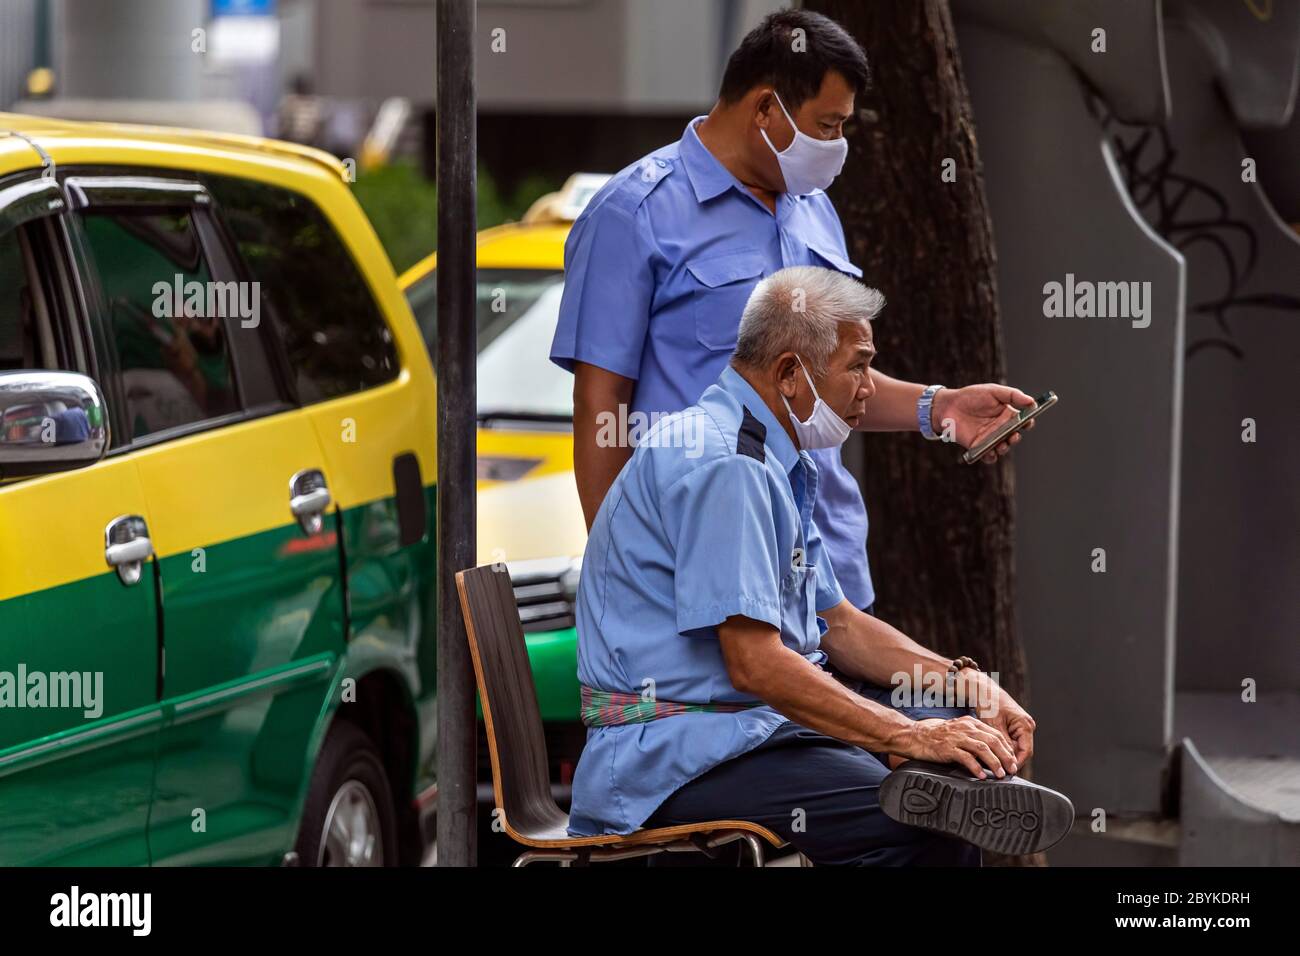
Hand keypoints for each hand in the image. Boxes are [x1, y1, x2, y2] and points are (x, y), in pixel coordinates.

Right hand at [902, 714, 1018, 778]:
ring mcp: (957, 737)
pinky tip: (980, 775)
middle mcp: (965, 728)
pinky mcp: (947, 748)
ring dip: (994, 762)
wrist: (914, 735)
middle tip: (1012, 769)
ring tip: (1000, 774)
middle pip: (993, 741)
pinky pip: (965, 758)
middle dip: (1005, 756)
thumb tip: (990, 753)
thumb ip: (973, 738)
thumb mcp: (958, 731)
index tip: (1012, 760)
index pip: (995, 734)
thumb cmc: (936, 736)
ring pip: (982, 749)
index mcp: (970, 723)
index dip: (1007, 748)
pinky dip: (975, 767)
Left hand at [931, 384, 1036, 463]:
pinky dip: (991, 457)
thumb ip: (1013, 395)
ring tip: (1001, 444)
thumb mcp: (993, 391)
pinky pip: (988, 456)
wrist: (948, 406)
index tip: (1028, 422)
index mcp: (1007, 414)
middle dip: (1016, 438)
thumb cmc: (971, 396)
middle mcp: (1001, 427)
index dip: (1028, 423)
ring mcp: (990, 438)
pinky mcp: (978, 446)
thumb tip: (1032, 402)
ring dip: (1005, 448)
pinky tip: (990, 452)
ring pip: (1003, 447)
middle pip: (1014, 436)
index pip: (1023, 421)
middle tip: (1013, 435)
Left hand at [979, 691, 1035, 767]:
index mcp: (1025, 725)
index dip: (1016, 763)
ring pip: (1015, 748)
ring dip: (1005, 755)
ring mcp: (1020, 727)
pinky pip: (1010, 742)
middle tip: (997, 770)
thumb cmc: (989, 703)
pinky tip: (992, 753)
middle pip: (1021, 751)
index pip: (1026, 752)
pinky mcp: (1013, 727)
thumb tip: (1007, 761)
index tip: (1006, 772)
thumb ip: (1003, 743)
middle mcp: (1026, 726)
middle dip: (1010, 760)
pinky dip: (1002, 748)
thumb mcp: (994, 725)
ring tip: (993, 762)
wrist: (983, 690)